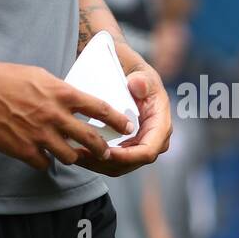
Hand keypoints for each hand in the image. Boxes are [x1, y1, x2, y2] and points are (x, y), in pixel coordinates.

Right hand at [0, 60, 136, 170]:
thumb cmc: (7, 78)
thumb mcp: (40, 76)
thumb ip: (60, 91)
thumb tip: (74, 100)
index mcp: (61, 94)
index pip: (99, 109)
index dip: (117, 120)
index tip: (127, 126)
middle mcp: (55, 115)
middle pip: (90, 139)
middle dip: (102, 148)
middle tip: (105, 152)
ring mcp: (40, 135)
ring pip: (70, 156)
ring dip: (71, 156)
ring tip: (68, 153)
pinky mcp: (24, 150)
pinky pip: (44, 164)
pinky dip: (44, 161)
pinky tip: (40, 155)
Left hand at [74, 54, 171, 177]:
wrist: (130, 75)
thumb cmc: (135, 73)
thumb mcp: (139, 72)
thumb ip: (141, 79)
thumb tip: (138, 85)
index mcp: (160, 122)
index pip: (148, 150)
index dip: (129, 156)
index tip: (107, 153)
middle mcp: (154, 138)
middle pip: (133, 162)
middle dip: (109, 163)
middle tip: (85, 155)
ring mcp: (140, 143)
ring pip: (122, 165)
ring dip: (100, 164)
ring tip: (78, 155)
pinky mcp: (128, 146)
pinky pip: (114, 161)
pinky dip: (97, 160)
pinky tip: (80, 153)